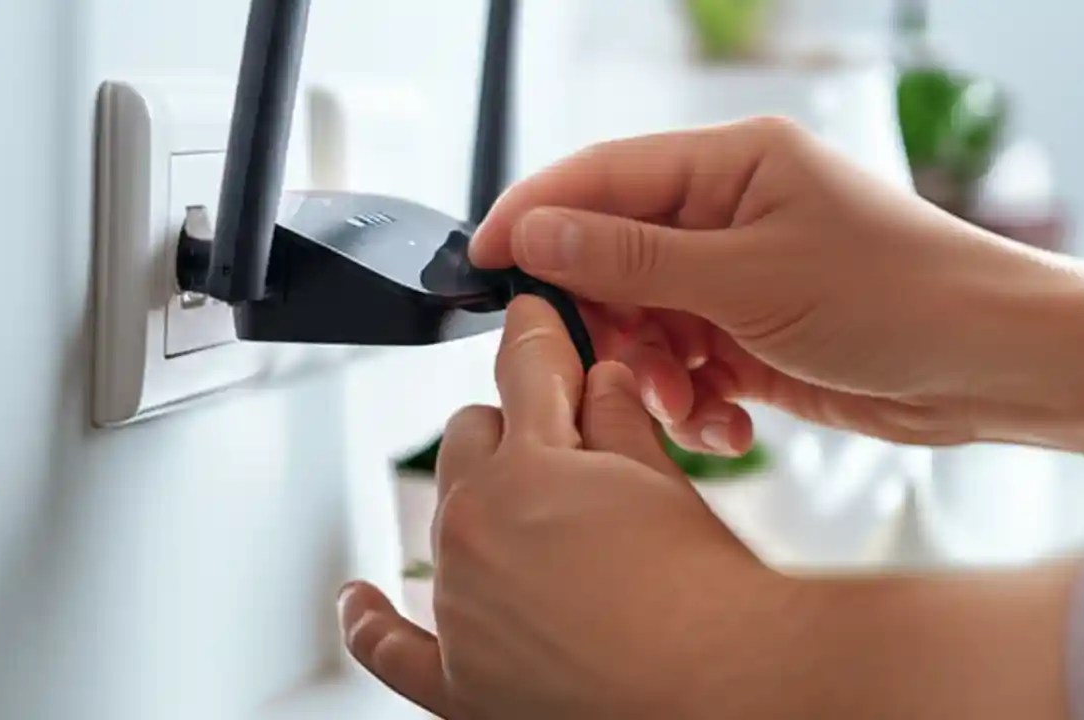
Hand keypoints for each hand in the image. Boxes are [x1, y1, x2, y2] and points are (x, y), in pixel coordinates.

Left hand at [337, 297, 804, 718]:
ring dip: (480, 508)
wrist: (722, 695)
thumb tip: (599, 382)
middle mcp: (475, 528)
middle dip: (513, 429)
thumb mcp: (663, 482)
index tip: (533, 317)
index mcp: (527, 465)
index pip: (524, 370)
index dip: (537, 334)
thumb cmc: (704, 595)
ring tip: (541, 528)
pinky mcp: (458, 683)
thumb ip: (617, 422)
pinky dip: (371, 621)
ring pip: (444, 519)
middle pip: (470, 439)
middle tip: (572, 448)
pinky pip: (389, 648)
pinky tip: (360, 602)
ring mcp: (461, 606)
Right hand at [470, 117, 1071, 452]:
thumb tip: (537, 232)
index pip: (602, 177)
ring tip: (692, 404)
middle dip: (610, 322)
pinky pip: (689, 364)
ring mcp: (743, 277)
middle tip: (613, 368)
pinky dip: (695, 400)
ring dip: (655, 373)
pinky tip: (727, 424)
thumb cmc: (901, 297)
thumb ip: (634, 259)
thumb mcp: (750, 276)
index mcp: (733, 164)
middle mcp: (732, 213)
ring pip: (648, 322)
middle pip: (616, 258)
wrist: (996, 367)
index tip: (484, 266)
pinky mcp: (756, 335)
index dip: (536, 218)